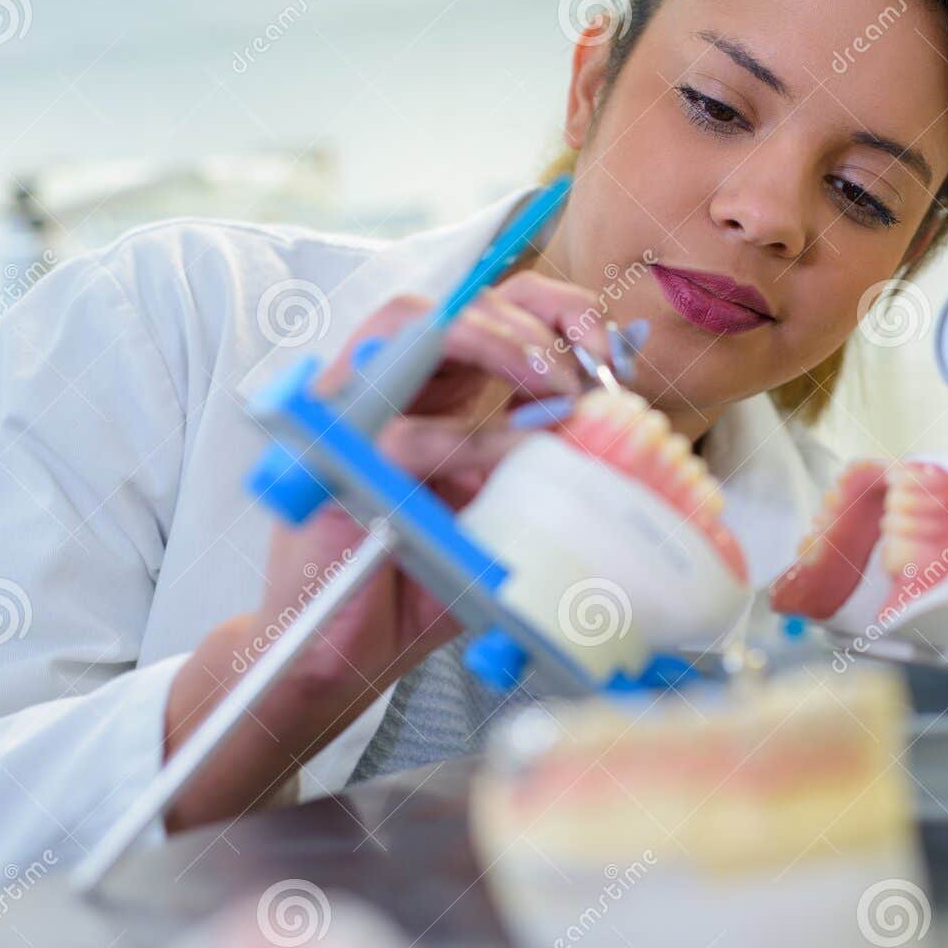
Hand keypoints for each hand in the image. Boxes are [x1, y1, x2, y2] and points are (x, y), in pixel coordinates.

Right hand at [164, 272, 610, 827]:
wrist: (346, 650)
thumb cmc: (422, 579)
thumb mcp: (506, 507)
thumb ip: (548, 462)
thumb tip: (613, 422)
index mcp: (434, 388)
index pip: (495, 306)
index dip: (556, 310)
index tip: (611, 355)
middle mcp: (390, 385)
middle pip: (460, 298)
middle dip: (536, 323)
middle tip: (584, 381)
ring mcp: (352, 413)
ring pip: (415, 322)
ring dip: (498, 342)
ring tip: (554, 390)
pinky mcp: (334, 463)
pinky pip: (408, 429)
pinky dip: (473, 440)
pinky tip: (516, 463)